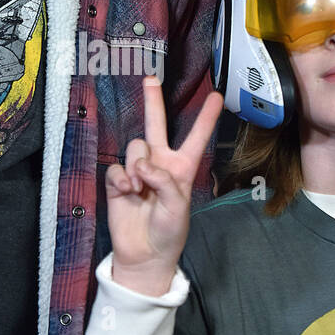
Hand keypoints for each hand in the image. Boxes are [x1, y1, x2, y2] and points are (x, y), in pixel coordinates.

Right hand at [107, 75, 222, 292]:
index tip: (217, 95)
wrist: (145, 255)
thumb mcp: (178, 207)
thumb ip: (164, 181)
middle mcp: (160, 164)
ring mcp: (137, 171)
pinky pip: (117, 168)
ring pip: (135, 147)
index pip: (196, 137)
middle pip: (156, 126)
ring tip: (140, 188)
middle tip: (151, 79)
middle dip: (153, 102)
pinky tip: (127, 192)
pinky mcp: (118, 182)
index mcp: (183, 168)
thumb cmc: (170, 232)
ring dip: (138, 164)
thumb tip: (141, 165)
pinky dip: (122, 178)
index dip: (206, 117)